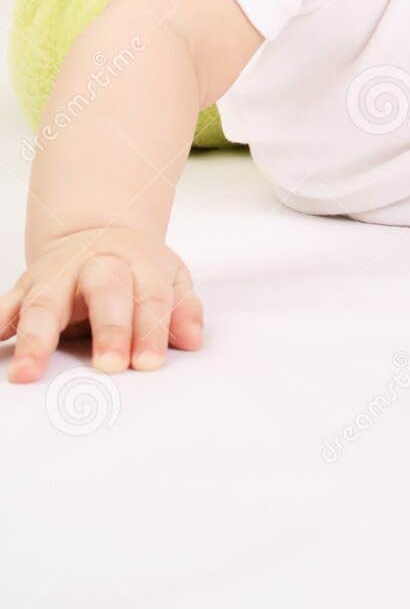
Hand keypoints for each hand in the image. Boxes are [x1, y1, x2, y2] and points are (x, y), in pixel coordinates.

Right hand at [1, 229, 203, 382]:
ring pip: (45, 302)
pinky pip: (6, 305)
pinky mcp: (25, 287)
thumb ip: (183, 309)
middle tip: (109, 366)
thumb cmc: (137, 269)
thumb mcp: (170, 278)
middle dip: (108, 328)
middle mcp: (94, 265)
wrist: (97, 234)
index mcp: (137, 263)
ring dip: (35, 338)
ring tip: (27, 373)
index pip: (150, 295)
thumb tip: (192, 340)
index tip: (149, 363)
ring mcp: (56, 275)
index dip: (152, 329)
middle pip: (104, 290)